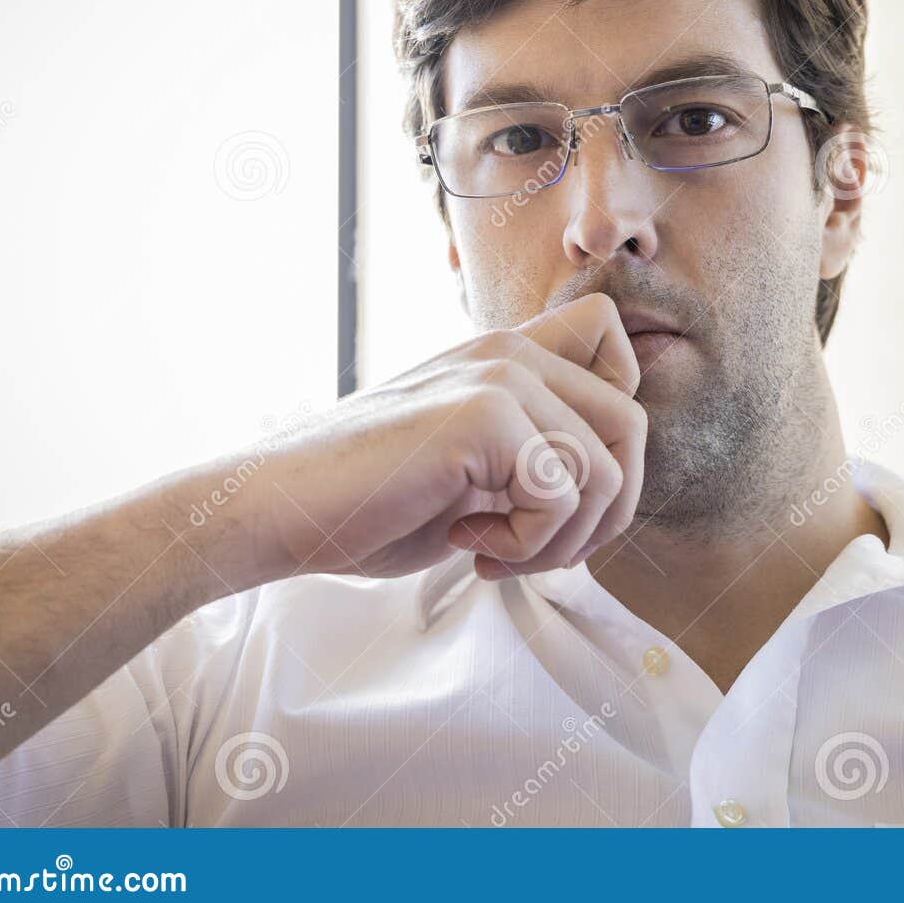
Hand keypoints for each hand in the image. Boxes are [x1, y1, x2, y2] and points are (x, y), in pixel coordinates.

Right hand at [191, 293, 644, 585]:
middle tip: (534, 550)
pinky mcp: (484, 416)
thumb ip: (533, 455)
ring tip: (494, 553)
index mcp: (507, 354)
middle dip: (603, 510)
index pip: (616, 349)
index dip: (612, 426)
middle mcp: (510, 352)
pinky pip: (561, 496)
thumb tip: (611, 488)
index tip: (557, 486)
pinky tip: (468, 547)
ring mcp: (499, 378)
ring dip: (561, 539)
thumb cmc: (366, 503)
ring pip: (605, 470)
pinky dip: (526, 545)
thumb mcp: (469, 470)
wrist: (273, 510)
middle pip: (631, 426)